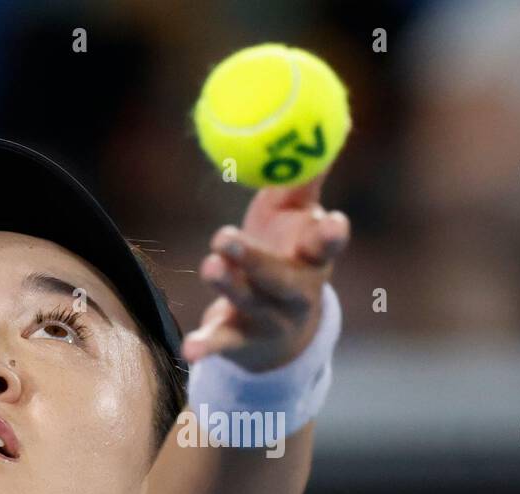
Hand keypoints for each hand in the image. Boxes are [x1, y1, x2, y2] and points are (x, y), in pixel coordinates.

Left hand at [184, 173, 349, 371]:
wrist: (283, 331)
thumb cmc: (287, 254)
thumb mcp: (295, 216)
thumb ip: (302, 175)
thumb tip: (320, 118)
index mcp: (314, 260)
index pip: (328, 247)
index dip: (331, 237)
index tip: (331, 223)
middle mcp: (297, 292)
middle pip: (282, 279)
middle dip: (255, 260)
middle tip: (224, 237)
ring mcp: (270, 319)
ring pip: (251, 304)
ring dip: (230, 287)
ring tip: (209, 266)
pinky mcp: (243, 341)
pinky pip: (223, 342)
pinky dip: (206, 346)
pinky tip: (188, 351)